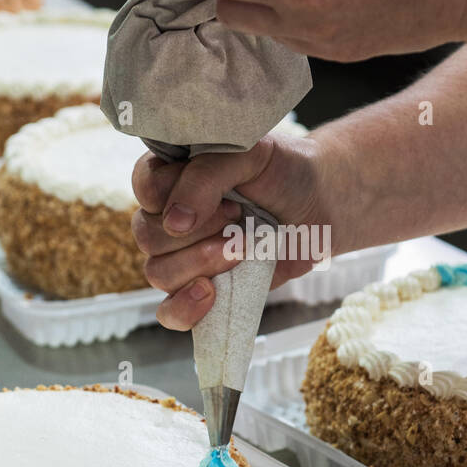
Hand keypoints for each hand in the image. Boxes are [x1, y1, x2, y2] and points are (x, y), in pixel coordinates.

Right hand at [132, 131, 336, 328]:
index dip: (177, 197)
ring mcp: (182, 255)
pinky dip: (183, 309)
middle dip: (198, 233)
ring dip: (202, 264)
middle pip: (148, 236)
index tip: (226, 198)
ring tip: (242, 249)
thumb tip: (174, 222)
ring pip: (158, 273)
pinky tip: (210, 295)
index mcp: (173, 174)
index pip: (145, 188)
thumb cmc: (283, 171)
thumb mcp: (248, 153)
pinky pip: (169, 312)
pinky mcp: (201, 287)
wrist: (321, 204)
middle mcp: (169, 215)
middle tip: (239, 220)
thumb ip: (205, 176)